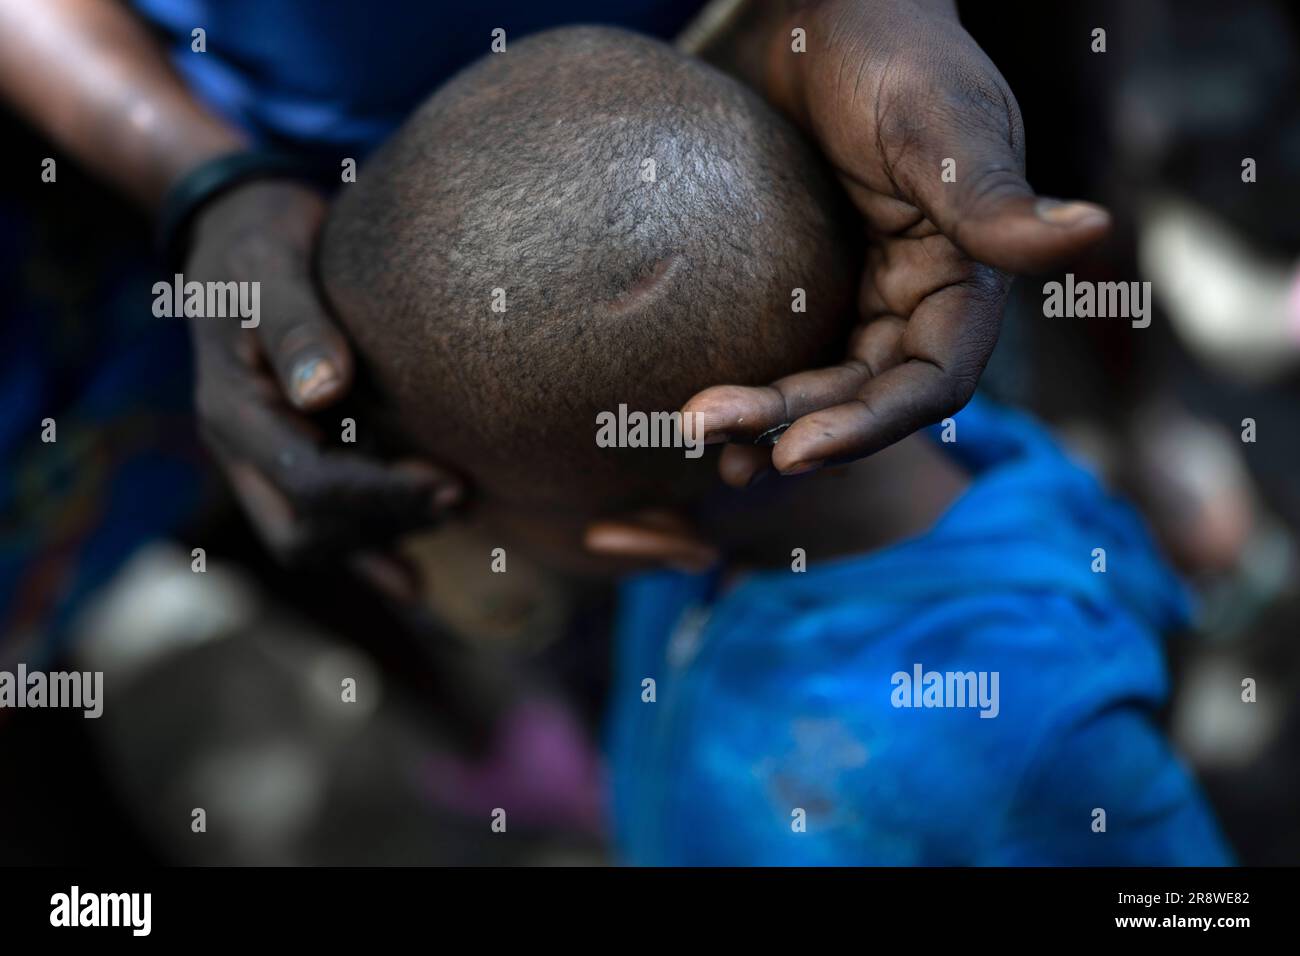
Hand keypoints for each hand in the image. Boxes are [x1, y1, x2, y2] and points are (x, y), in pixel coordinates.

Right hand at [184, 179, 461, 567]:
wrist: (242, 233)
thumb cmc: (257, 243)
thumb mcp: (267, 266)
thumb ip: (293, 325)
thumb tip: (324, 391)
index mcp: (231, 410)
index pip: (306, 482)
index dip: (379, 493)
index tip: (449, 483)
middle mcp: (245, 449)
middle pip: (306, 528)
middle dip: (385, 523)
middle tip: (460, 497)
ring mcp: (268, 460)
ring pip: (318, 537)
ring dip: (384, 535)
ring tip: (455, 507)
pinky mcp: (298, 456)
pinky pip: (327, 527)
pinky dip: (370, 556)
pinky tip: (414, 585)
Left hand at [686, 0, 1110, 485]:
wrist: (818, 10)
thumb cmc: (890, 51)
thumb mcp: (938, 123)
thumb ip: (995, 197)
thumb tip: (1095, 233)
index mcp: (964, 277)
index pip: (930, 384)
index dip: (869, 427)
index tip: (795, 451)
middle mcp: (916, 299)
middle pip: (862, 394)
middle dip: (792, 423)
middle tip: (706, 428)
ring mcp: (858, 293)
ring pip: (818, 381)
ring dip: (762, 416)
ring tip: (695, 433)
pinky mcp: (806, 282)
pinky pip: (781, 347)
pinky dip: (748, 379)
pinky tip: (691, 404)